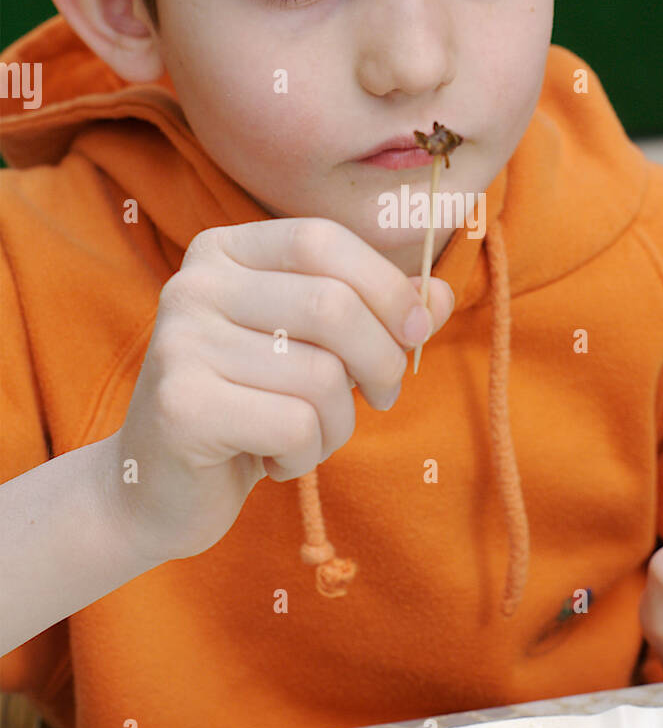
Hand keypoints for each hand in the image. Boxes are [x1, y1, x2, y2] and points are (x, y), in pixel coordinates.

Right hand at [113, 217, 454, 565]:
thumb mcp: (315, 348)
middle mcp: (193, 285)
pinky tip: (275, 460)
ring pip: (321, 375)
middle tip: (379, 397)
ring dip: (339, 422)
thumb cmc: (251, 407)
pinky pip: (295, 424)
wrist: (159, 489)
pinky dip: (307, 455)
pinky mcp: (182, 406)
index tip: (415, 332)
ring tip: (308, 436)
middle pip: (331, 305)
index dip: (384, 285)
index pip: (321, 238)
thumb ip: (376, 315)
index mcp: (223, 251)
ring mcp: (181, 343)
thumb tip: (438, 294)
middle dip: (381, 361)